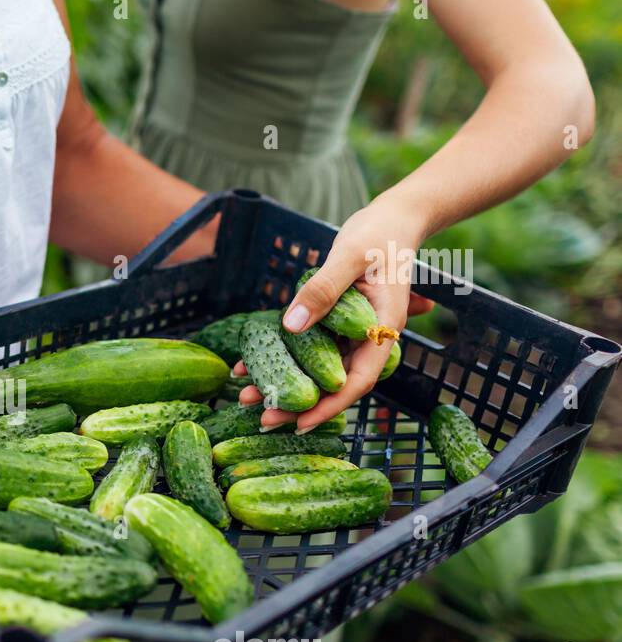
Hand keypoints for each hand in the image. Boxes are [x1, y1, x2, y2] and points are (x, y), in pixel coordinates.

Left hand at [240, 196, 435, 430]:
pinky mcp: (335, 322)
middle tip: (262, 419)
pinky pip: (308, 346)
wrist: (394, 217)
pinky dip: (281, 356)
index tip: (301, 423)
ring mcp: (351, 332)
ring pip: (317, 368)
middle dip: (299, 403)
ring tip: (247, 396)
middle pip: (335, 381)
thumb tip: (291, 326)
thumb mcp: (350, 255)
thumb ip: (322, 289)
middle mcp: (368, 337)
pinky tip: (249, 364)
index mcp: (382, 327)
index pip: (359, 378)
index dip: (331, 405)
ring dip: (285, 383)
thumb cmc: (379, 232)